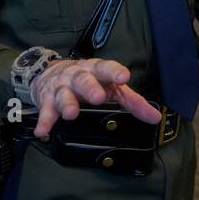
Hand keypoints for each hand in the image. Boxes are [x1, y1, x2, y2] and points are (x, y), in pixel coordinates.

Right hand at [30, 58, 160, 138]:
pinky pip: (46, 111)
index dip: (115, 72)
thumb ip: (133, 102)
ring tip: (72, 114)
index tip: (124, 76)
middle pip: (84, 80)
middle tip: (98, 97)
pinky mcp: (47, 101)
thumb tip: (155, 117)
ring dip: (68, 104)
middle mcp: (78, 76)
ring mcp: (61, 87)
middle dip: (90, 88)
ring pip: (64, 94)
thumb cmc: (88, 81)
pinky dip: (44, 121)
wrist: (48, 74)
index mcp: (96, 71)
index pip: (107, 68)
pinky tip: (43, 131)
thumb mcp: (111, 88)